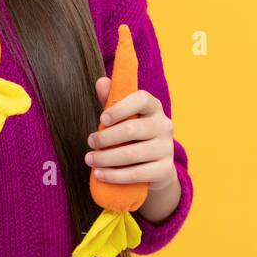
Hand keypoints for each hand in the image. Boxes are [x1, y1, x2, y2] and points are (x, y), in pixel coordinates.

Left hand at [83, 76, 176, 190]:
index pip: (142, 99)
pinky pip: (137, 174)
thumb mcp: (124, 116)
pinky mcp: (164, 170)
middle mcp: (164, 125)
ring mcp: (167, 149)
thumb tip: (101, 81)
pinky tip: (99, 174)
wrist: (156, 167)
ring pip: (132, 154)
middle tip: (90, 142)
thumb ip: (111, 99)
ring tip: (90, 159)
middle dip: (105, 137)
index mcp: (154, 107)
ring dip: (106, 158)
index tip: (102, 118)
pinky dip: (114, 175)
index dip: (121, 108)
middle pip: (132, 129)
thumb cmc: (134, 135)